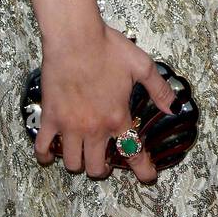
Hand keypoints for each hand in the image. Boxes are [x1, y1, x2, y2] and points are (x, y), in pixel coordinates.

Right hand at [36, 22, 180, 182]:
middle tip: (106, 161)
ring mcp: (69, 126)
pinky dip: (46, 156)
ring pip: (72, 163)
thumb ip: (159, 89)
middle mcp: (93, 128)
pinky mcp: (50, 118)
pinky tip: (50, 155)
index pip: (133, 152)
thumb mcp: (142, 66)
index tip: (147, 178)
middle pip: (96, 168)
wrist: (75, 38)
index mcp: (117, 117)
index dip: (143, 170)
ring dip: (79, 163)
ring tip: (83, 154)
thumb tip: (174, 108)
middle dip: (103, 169)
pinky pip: (43, 147)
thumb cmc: (108, 48)